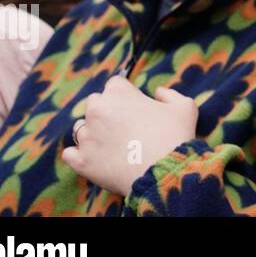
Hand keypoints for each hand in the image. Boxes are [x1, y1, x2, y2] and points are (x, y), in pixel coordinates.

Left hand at [61, 76, 196, 197]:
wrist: (164, 173)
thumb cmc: (175, 137)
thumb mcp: (184, 107)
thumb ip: (170, 94)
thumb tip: (158, 92)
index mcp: (119, 93)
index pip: (115, 84)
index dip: (126, 94)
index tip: (134, 105)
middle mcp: (97, 110)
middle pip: (94, 102)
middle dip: (106, 110)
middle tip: (123, 125)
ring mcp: (86, 136)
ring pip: (80, 128)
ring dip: (92, 132)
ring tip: (111, 145)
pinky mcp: (81, 160)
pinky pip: (70, 153)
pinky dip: (80, 155)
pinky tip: (96, 158)